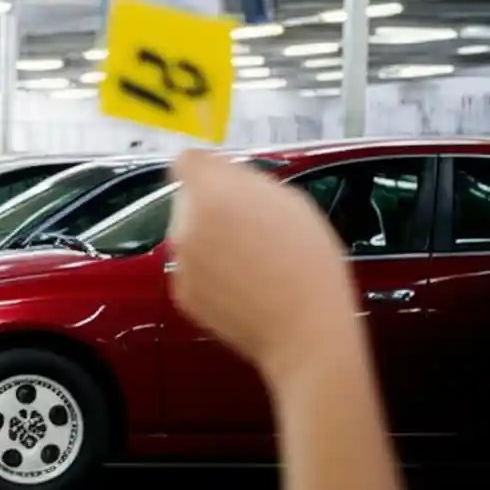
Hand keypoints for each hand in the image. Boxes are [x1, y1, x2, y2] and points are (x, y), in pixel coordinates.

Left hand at [166, 150, 361, 383]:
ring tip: (253, 259)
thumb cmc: (308, 263)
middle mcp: (185, 225)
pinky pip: (192, 269)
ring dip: (210, 239)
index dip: (205, 167)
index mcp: (212, 194)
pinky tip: (242, 283)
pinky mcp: (181, 292)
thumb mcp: (290, 200)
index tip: (220, 176)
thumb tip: (223, 172)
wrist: (304, 329)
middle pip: (188, 199)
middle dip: (211, 205)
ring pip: (189, 235)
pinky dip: (210, 272)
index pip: (185, 160)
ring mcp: (180, 262)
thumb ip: (246, 180)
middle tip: (251, 224)